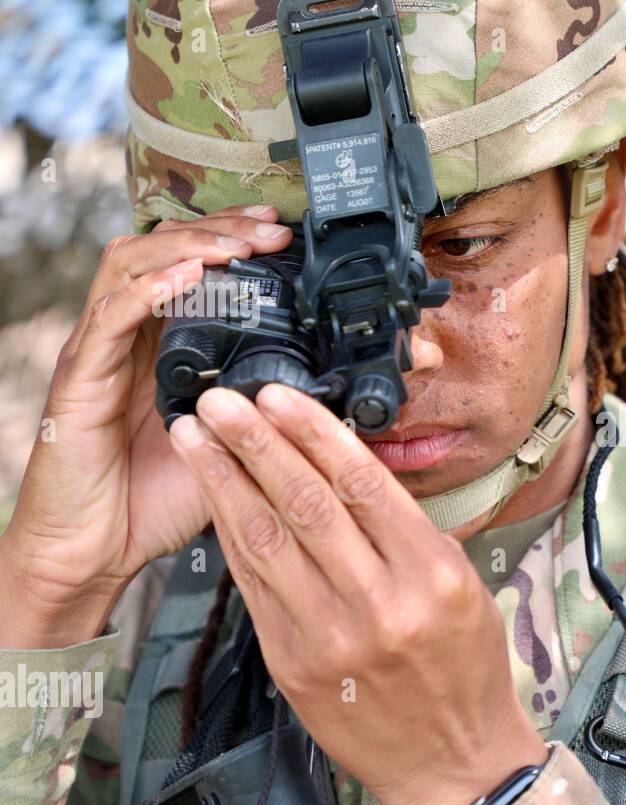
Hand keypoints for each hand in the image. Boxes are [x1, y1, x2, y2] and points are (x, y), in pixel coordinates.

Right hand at [0, 206, 293, 646]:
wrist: (98, 549)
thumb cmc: (161, 499)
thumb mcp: (238, 446)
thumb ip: (273, 413)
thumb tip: (340, 395)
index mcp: (169, 346)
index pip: (198, 267)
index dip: (238, 242)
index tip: (287, 236)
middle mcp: (133, 336)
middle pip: (166, 249)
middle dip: (221, 231)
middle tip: (271, 229)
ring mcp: (102, 350)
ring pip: (132, 265)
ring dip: (188, 247)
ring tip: (235, 245)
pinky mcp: (80, 376)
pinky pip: (109, 317)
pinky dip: (147, 289)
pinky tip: (184, 279)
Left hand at [167, 384, 547, 804]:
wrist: (452, 760)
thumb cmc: (466, 667)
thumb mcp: (463, 586)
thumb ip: (408, 533)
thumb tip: (349, 467)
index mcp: (433, 576)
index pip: (363, 486)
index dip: (313, 434)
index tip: (280, 397)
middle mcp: (381, 604)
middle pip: (306, 505)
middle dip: (256, 444)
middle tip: (221, 399)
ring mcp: (330, 639)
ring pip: (267, 542)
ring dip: (224, 482)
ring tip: (195, 436)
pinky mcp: (293, 666)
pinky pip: (254, 588)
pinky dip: (231, 538)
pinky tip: (214, 501)